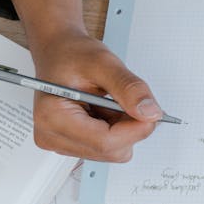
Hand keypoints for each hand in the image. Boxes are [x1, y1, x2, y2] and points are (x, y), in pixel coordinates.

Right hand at [28, 33, 161, 161]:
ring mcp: (60, 143)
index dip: (136, 130)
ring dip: (122, 128)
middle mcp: (51, 136)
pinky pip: (106, 147)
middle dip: (130, 128)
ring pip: (112, 151)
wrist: (58, 52)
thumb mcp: (104, 63)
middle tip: (129, 100)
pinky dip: (115, 129)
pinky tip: (105, 109)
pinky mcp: (70, 144)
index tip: (152, 112)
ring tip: (110, 101)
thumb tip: (151, 114)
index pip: (104, 142)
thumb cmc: (72, 54)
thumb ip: (129, 89)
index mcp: (52, 117)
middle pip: (110, 150)